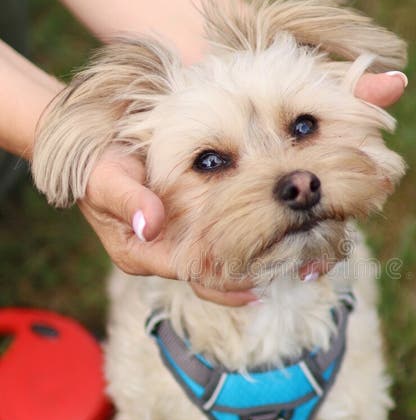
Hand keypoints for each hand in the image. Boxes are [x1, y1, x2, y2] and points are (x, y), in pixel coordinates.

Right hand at [81, 72, 406, 304]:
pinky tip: (300, 227)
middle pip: (224, 277)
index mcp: (146, 252)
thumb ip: (126, 198)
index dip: (231, 286)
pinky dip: (268, 233)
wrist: (100, 132)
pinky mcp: (204, 216)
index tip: (264, 287)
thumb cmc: (97, 157)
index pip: (197, 278)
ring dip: (272, 258)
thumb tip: (151, 223)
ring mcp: (189, 235)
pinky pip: (239, 235)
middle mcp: (173, 250)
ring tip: (314, 258)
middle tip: (307, 271)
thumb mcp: (104, 174)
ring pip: (236, 258)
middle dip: (264, 276)